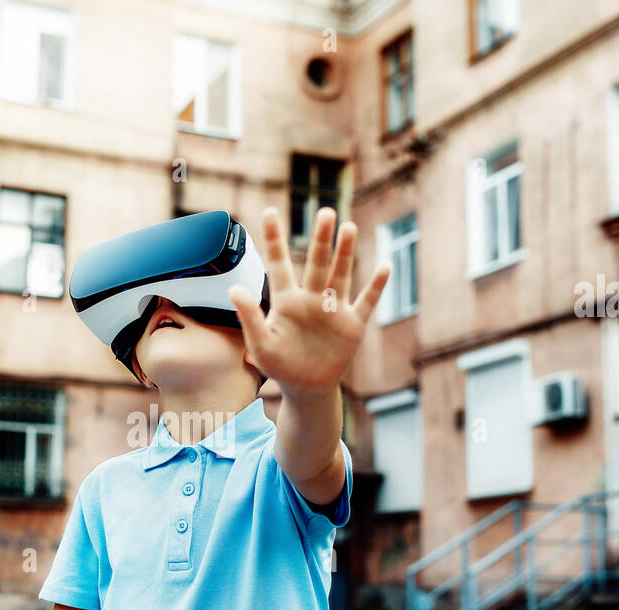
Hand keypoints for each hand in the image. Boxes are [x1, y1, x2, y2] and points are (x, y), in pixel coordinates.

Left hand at [228, 206, 390, 394]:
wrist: (306, 389)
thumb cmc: (280, 367)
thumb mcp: (260, 344)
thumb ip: (249, 316)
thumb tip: (233, 288)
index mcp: (286, 301)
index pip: (279, 263)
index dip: (274, 238)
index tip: (270, 211)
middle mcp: (311, 299)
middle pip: (317, 262)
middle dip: (321, 239)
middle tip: (326, 212)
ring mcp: (333, 310)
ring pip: (341, 275)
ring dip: (345, 253)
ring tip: (347, 227)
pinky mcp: (352, 324)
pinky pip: (366, 301)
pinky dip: (376, 286)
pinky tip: (385, 267)